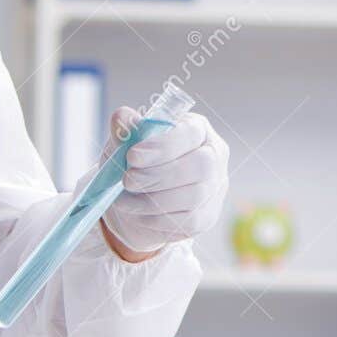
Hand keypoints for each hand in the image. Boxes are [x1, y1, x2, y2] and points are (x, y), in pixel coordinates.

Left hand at [99, 107, 228, 259]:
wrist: (132, 202)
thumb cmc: (133, 164)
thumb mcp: (123, 145)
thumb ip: (125, 131)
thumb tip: (122, 116)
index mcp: (197, 130)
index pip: (191, 133)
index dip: (164, 145)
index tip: (133, 155)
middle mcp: (213, 157)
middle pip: (201, 165)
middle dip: (159, 174)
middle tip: (127, 180)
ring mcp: (214, 189)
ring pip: (194, 196)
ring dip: (153, 199)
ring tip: (123, 199)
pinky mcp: (206, 217)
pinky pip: (187, 220)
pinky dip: (156, 218)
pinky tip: (137, 213)